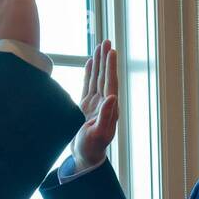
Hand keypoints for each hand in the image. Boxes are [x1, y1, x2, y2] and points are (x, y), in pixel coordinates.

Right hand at [71, 39, 118, 169]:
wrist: (85, 158)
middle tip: (106, 41)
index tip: (111, 51)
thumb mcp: (98, 134)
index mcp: (109, 108)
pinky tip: (90, 62)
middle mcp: (104, 103)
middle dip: (106, 59)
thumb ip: (106, 116)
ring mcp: (95, 104)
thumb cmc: (91, 149)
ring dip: (99, 63)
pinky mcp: (86, 106)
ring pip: (97, 78)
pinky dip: (89, 73)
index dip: (110, 67)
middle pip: (105, 76)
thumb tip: (112, 97)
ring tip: (99, 46)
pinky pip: (88, 85)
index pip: (110, 83)